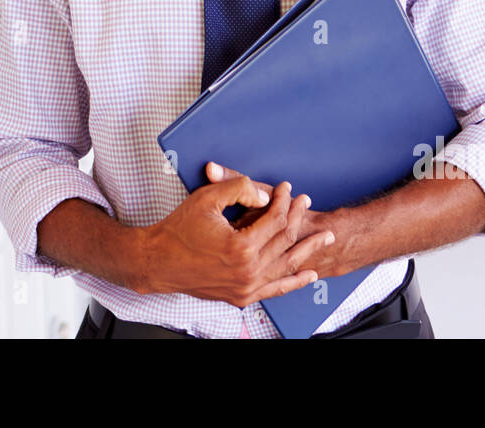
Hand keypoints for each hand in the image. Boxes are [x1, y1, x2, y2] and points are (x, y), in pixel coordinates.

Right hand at [137, 166, 333, 305]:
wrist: (158, 262)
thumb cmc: (179, 230)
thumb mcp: (207, 199)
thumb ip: (239, 188)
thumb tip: (265, 195)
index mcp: (241, 247)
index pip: (275, 219)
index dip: (284, 200)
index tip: (286, 188)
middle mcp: (248, 271)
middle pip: (284, 240)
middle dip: (298, 218)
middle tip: (306, 202)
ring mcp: (246, 287)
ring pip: (287, 266)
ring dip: (307, 250)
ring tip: (326, 237)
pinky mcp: (242, 297)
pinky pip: (276, 289)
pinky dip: (295, 282)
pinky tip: (309, 275)